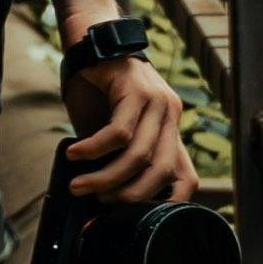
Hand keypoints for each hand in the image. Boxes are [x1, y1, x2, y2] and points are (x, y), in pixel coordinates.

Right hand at [60, 31, 194, 210]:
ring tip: (80, 185)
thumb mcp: (113, 131)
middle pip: (162, 171)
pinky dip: (94, 150)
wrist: (91, 45)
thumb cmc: (99, 93)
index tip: (140, 218)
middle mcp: (171, 116)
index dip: (171, 204)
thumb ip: (116, 159)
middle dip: (129, 196)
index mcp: (171, 130)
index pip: (187, 177)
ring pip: (139, 155)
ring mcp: (158, 102)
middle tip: (99, 202)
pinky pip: (118, 133)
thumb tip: (103, 198)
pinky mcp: (137, 90)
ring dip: (106, 177)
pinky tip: (75, 155)